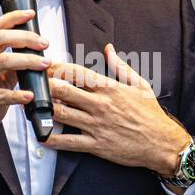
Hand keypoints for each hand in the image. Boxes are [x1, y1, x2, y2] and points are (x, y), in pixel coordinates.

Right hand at [0, 8, 49, 171]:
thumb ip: (11, 70)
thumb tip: (32, 58)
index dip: (12, 18)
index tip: (30, 15)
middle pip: (0, 38)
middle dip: (25, 37)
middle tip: (44, 43)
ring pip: (3, 61)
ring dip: (28, 60)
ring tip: (44, 65)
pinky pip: (1, 94)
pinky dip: (18, 94)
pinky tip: (30, 95)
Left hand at [42, 42, 188, 173]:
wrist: (162, 143)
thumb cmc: (151, 114)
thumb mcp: (140, 85)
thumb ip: (121, 67)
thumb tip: (109, 49)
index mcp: (109, 88)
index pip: (77, 73)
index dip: (57, 68)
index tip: (47, 66)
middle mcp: (100, 105)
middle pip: (63, 91)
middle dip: (45, 86)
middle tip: (34, 84)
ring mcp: (96, 126)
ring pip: (62, 114)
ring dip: (44, 109)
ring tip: (32, 105)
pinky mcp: (95, 145)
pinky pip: (68, 142)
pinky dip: (52, 139)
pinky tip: (41, 135)